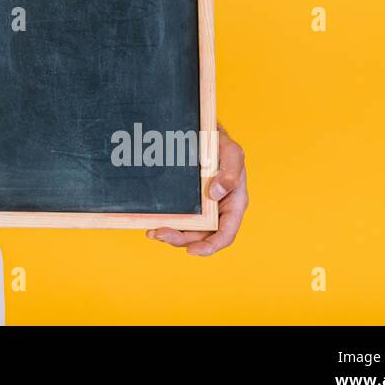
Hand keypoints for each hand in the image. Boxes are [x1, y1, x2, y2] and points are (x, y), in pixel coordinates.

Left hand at [145, 122, 246, 256]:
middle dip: (181, 240)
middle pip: (201, 236)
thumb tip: (217, 193)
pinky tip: (151, 222)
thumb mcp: (232, 153)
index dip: (210, 246)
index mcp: (233, 205)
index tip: (192, 251)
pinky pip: (177, 218)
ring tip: (153, 232)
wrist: (202, 133)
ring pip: (187, 231)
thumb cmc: (221, 144)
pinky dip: (166, 222)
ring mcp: (201, 208)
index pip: (226, 234)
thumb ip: (231, 173)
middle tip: (160, 234)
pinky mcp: (186, 202)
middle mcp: (217, 211)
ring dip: (170, 235)